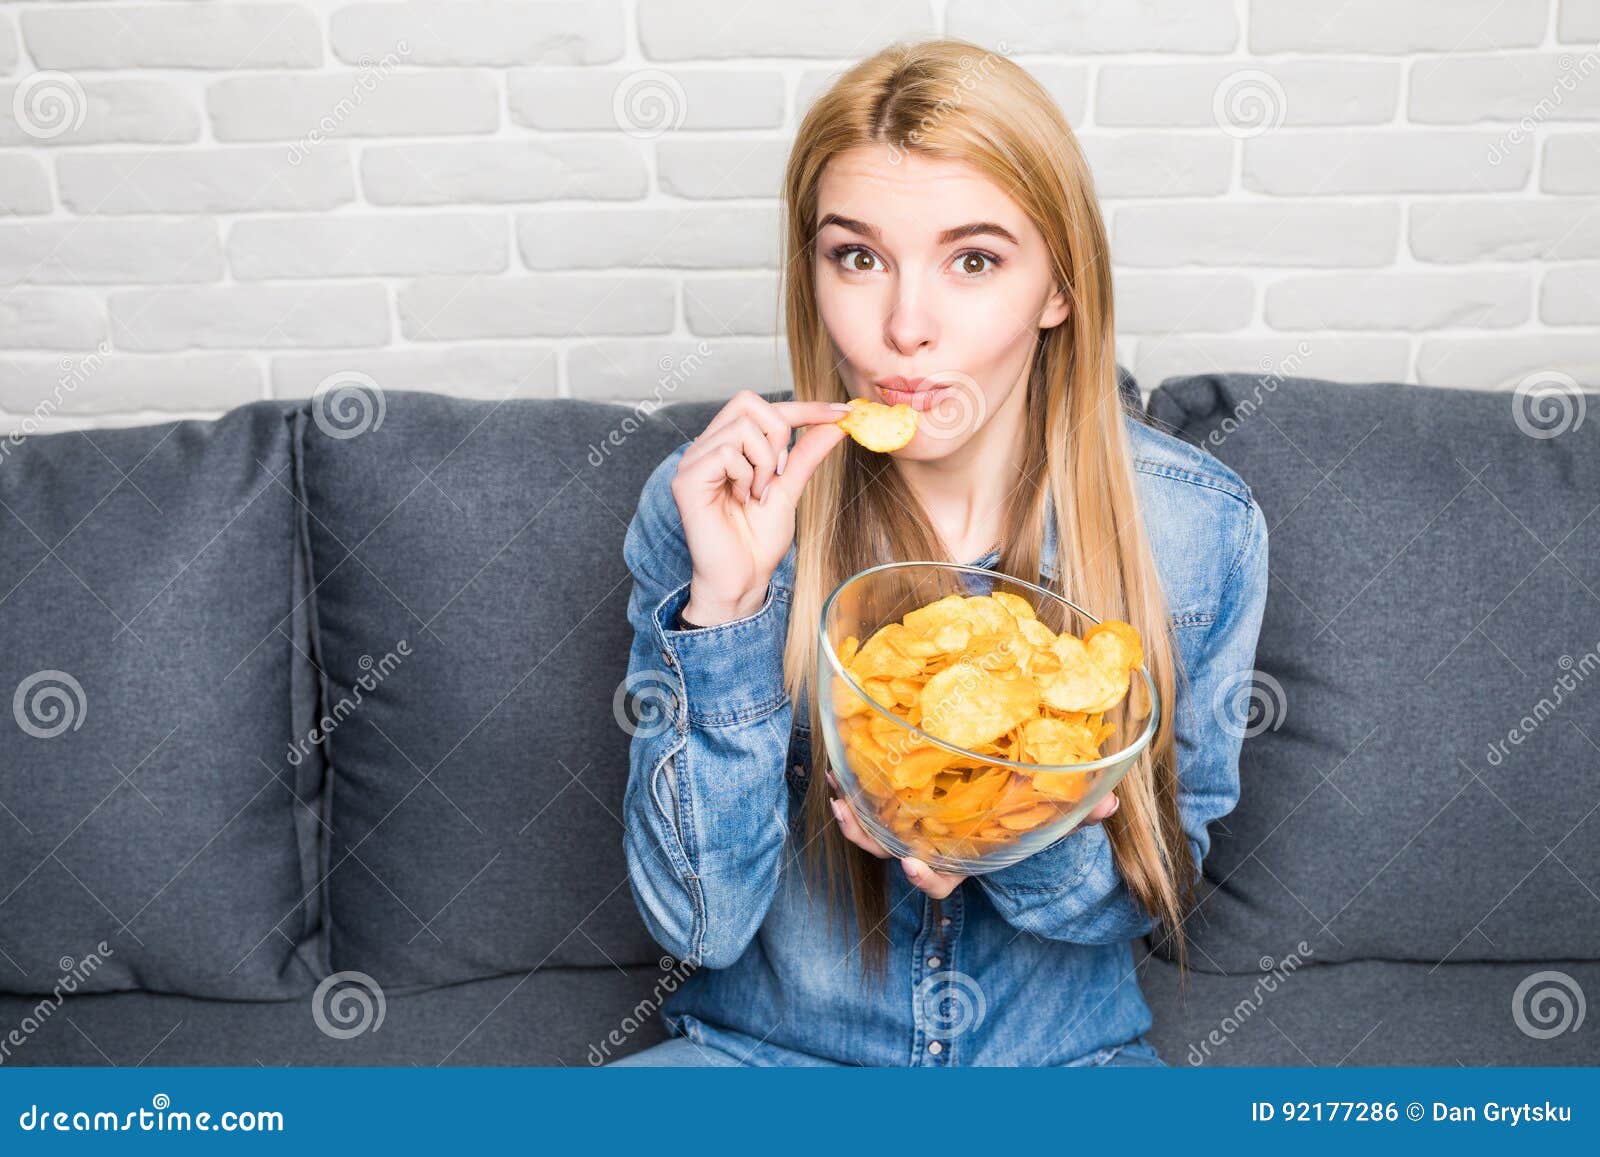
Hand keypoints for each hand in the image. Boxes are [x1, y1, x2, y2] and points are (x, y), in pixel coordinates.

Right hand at [672, 391, 851, 623]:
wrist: (744, 578)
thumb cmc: (759, 539)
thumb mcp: (791, 488)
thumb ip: (808, 453)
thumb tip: (837, 422)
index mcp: (728, 445)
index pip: (764, 407)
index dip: (804, 407)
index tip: (842, 413)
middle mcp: (707, 446)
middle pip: (747, 402)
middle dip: (778, 433)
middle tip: (779, 472)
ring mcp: (694, 461)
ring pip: (742, 427)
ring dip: (763, 463)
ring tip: (758, 494)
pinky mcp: (687, 479)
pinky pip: (726, 452)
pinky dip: (746, 476)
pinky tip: (743, 499)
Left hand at [825, 767, 1121, 899]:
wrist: (1003, 782)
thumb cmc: (1024, 808)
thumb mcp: (1051, 812)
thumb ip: (1077, 811)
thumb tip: (1109, 803)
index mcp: (963, 853)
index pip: (939, 879)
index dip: (923, 878)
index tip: (912, 863)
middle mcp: (931, 841)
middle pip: (890, 852)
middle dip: (866, 838)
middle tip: (849, 815)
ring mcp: (911, 819)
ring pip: (872, 825)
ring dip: (851, 810)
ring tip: (837, 787)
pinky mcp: (899, 790)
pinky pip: (869, 791)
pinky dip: (854, 778)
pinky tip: (844, 756)